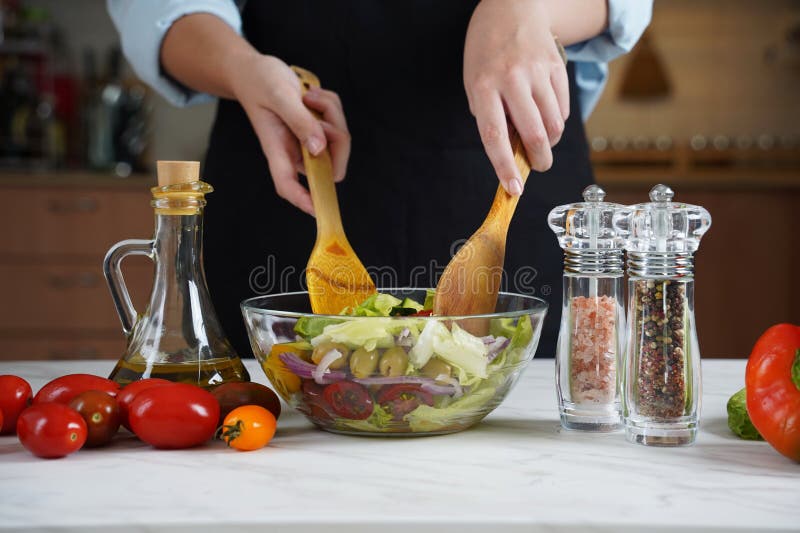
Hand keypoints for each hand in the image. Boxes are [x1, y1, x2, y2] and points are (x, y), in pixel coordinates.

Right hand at [228, 54, 349, 214]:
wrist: (255, 71)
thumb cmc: (259, 82)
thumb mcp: (280, 96)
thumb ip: (300, 121)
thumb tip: (319, 148)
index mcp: (278, 150)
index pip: (288, 185)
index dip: (303, 201)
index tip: (318, 211)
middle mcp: (296, 151)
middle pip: (330, 164)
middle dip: (335, 134)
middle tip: (314, 106)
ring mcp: (308, 142)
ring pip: (339, 140)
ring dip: (331, 113)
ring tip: (307, 96)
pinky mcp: (318, 130)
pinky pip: (339, 123)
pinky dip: (330, 106)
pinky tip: (311, 95)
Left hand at [464, 0, 569, 194]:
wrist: (511, 9)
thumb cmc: (486, 53)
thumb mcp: (475, 83)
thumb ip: (490, 115)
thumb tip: (512, 151)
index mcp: (483, 87)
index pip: (494, 135)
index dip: (504, 166)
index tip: (513, 189)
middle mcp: (511, 79)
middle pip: (533, 134)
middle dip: (539, 160)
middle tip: (538, 167)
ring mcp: (536, 71)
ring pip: (554, 124)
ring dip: (550, 143)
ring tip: (542, 142)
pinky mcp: (556, 67)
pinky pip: (563, 107)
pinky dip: (557, 121)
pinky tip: (547, 117)